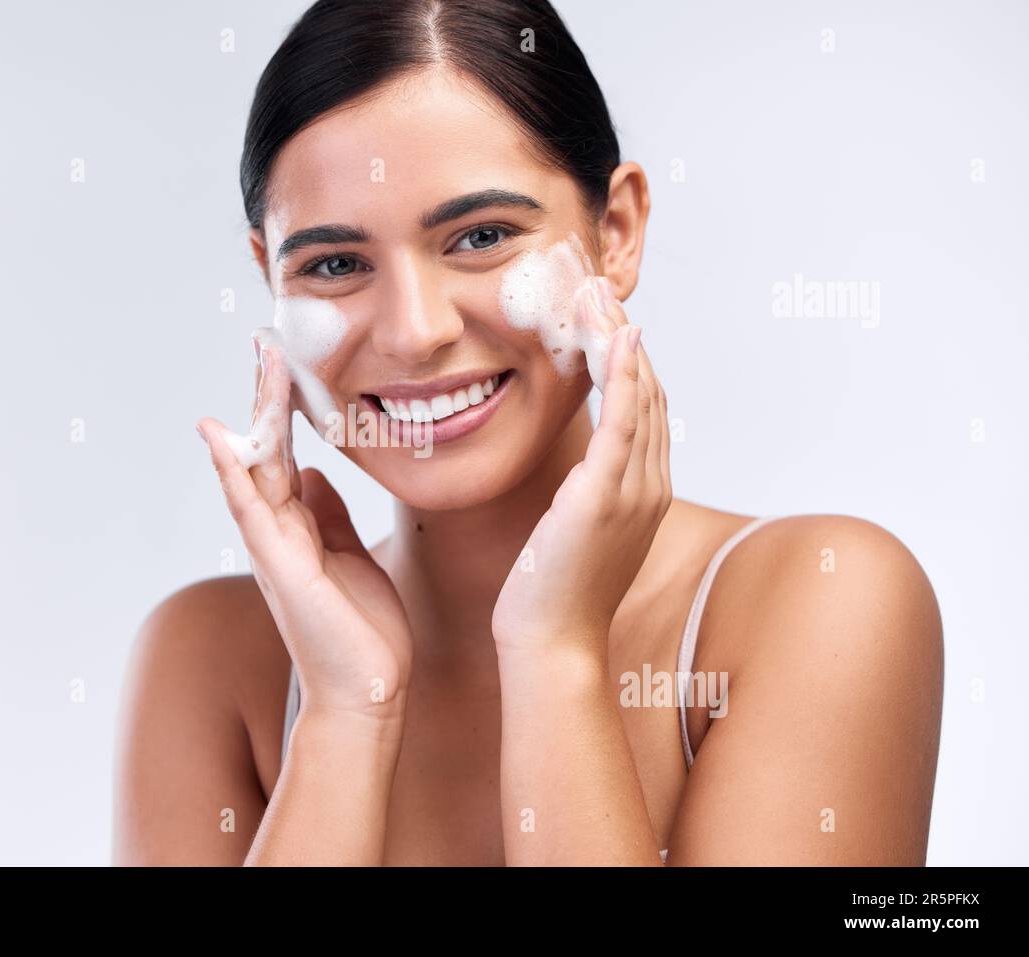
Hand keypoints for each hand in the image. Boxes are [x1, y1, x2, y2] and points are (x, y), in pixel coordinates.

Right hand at [197, 340, 413, 722]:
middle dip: (263, 396)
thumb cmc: (362, 630)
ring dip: (254, 416)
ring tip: (256, 364)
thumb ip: (327, 514)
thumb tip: (313, 474)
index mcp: (298, 527)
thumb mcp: (350, 555)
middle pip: (263, 451)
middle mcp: (278, 533)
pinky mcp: (283, 570)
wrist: (368, 693)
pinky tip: (224, 437)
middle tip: (264, 341)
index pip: (282, 453)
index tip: (282, 359)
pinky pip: (254, 512)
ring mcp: (275, 550)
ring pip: (255, 470)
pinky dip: (235, 473)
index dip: (281, 407)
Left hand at [491, 279, 671, 655]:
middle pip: (645, 386)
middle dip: (619, 327)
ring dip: (618, 335)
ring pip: (637, 393)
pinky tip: (618, 334)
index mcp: (643, 489)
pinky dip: (624, 375)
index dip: (623, 350)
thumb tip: (576, 467)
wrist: (552, 646)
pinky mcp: (607, 497)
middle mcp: (650, 483)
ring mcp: (635, 490)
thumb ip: (585, 490)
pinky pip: (622, 423)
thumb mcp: (573, 529)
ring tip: (595, 286)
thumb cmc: (551, 593)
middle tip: (592, 276)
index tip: (597, 306)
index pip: (640, 402)